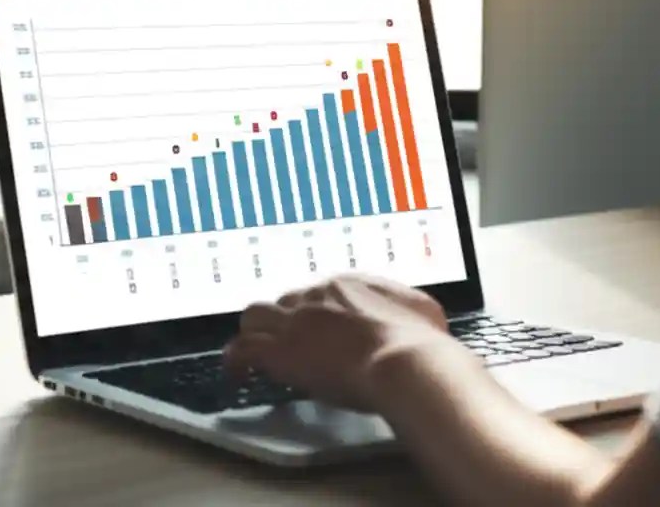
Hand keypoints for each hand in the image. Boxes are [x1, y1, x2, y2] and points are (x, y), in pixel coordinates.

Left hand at [224, 274, 465, 411]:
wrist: (405, 360)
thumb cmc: (420, 341)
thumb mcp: (424, 310)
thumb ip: (407, 306)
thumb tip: (412, 314)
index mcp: (348, 284)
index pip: (319, 293)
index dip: (317, 313)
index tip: (321, 330)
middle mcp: (317, 295)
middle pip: (287, 302)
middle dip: (287, 322)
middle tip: (293, 345)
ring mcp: (295, 322)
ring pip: (255, 316)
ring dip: (255, 332)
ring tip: (255, 350)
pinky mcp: (281, 351)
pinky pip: (242, 350)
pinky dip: (236, 362)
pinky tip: (237, 375)